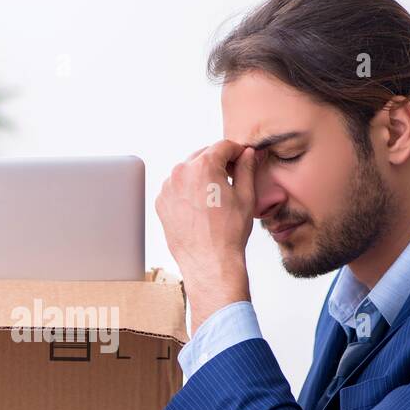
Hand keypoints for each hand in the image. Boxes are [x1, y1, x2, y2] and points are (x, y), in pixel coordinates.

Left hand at [155, 140, 257, 332]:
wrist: (209, 263)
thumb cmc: (229, 234)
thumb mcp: (246, 196)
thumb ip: (246, 168)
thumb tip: (248, 154)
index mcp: (203, 166)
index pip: (223, 146)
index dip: (237, 151)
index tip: (242, 158)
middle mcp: (181, 173)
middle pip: (203, 155)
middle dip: (218, 162)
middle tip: (232, 175)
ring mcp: (167, 188)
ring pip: (188, 171)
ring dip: (202, 175)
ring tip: (216, 194)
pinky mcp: (161, 203)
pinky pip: (176, 188)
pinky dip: (188, 190)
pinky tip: (201, 206)